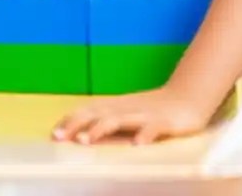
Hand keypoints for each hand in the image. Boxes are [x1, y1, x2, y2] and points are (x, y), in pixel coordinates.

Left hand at [52, 87, 212, 144]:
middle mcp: (126, 108)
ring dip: (101, 128)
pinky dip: (145, 135)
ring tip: (87, 140)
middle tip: (60, 137)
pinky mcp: (164, 122)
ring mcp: (144, 114)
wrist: (187, 97)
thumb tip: (79, 134)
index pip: (87, 111)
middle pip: (97, 113)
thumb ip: (105, 121)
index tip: (54, 133)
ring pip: (120, 119)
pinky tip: (137, 145)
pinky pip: (153, 128)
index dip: (70, 121)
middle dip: (77, 124)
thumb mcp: (125, 113)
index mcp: (116, 106)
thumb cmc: (152, 109)